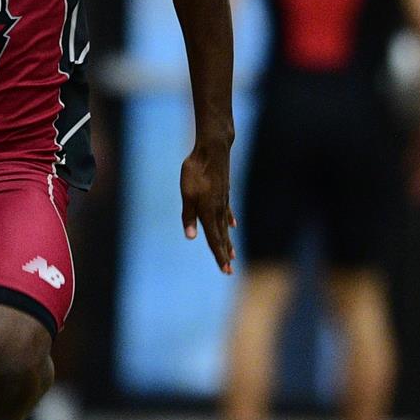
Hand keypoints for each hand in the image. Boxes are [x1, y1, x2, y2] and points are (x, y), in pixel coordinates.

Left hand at [180, 136, 235, 274]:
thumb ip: (189, 215)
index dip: (218, 255)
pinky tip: (233, 225)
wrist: (213, 149)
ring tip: (232, 254)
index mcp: (208, 212)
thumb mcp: (187, 193)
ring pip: (225, 226)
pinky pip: (227, 211)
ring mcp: (223, 201)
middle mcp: (218, 210)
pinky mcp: (224, 192)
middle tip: (230, 270)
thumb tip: (191, 236)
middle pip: (222, 236)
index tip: (225, 270)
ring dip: (228, 241)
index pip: (213, 239)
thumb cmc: (196, 170)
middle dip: (224, 254)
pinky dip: (229, 220)